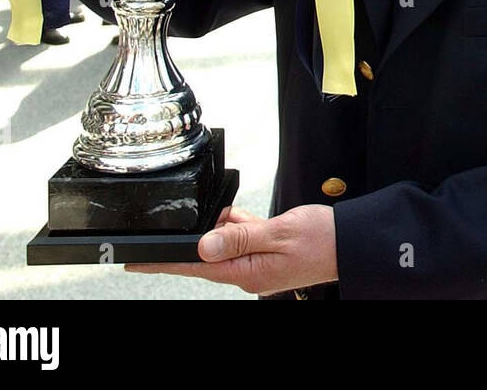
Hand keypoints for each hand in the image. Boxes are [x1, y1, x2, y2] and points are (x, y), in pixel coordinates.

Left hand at [124, 205, 338, 295]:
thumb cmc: (324, 239)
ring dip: (223, 227)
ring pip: (223, 243)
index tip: (134, 262)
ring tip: (235, 213)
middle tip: (202, 218)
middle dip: (199, 233)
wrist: (352, 242)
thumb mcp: (280, 232)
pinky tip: (244, 217)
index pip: (194, 267)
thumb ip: (240, 237)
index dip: (163, 262)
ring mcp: (256, 265)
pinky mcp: (265, 255)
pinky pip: (240, 240)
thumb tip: (204, 244)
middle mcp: (247, 273)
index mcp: (247, 272)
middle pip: (206, 254)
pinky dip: (238, 226)